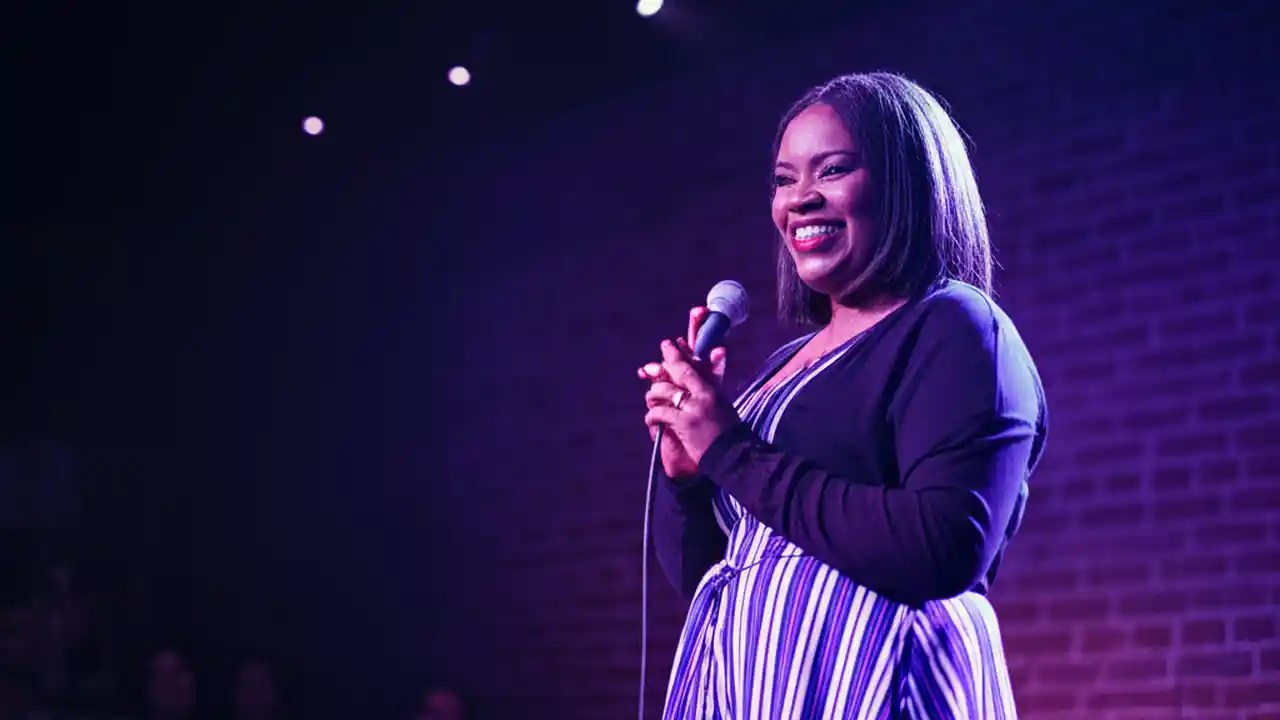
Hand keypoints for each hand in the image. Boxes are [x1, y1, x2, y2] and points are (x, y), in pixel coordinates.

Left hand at [638, 307, 728, 478]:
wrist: (733, 456)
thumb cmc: (729, 432)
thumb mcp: (722, 405)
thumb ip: (710, 387)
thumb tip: (710, 365)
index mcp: (712, 390)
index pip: (690, 367)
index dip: (675, 355)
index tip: (666, 345)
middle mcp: (702, 396)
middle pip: (675, 374)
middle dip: (659, 370)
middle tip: (648, 369)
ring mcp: (692, 409)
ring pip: (663, 392)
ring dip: (653, 396)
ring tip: (651, 400)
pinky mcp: (683, 424)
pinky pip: (660, 413)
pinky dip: (652, 415)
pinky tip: (652, 419)